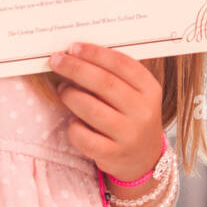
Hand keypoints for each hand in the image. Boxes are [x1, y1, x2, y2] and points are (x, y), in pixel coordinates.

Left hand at [48, 43, 163, 181]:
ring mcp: (129, 135)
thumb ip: (115, 76)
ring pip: (92, 109)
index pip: (123, 64)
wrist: (143, 158)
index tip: (74, 47)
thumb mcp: (135, 94)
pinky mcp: (113, 154)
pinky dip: (73, 125)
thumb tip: (77, 54)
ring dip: (71, 95)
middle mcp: (143, 111)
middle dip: (76, 69)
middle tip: (56, 61)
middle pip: (105, 83)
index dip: (96, 53)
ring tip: (62, 89)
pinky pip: (84, 136)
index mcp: (150, 90)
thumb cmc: (131, 116)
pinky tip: (72, 120)